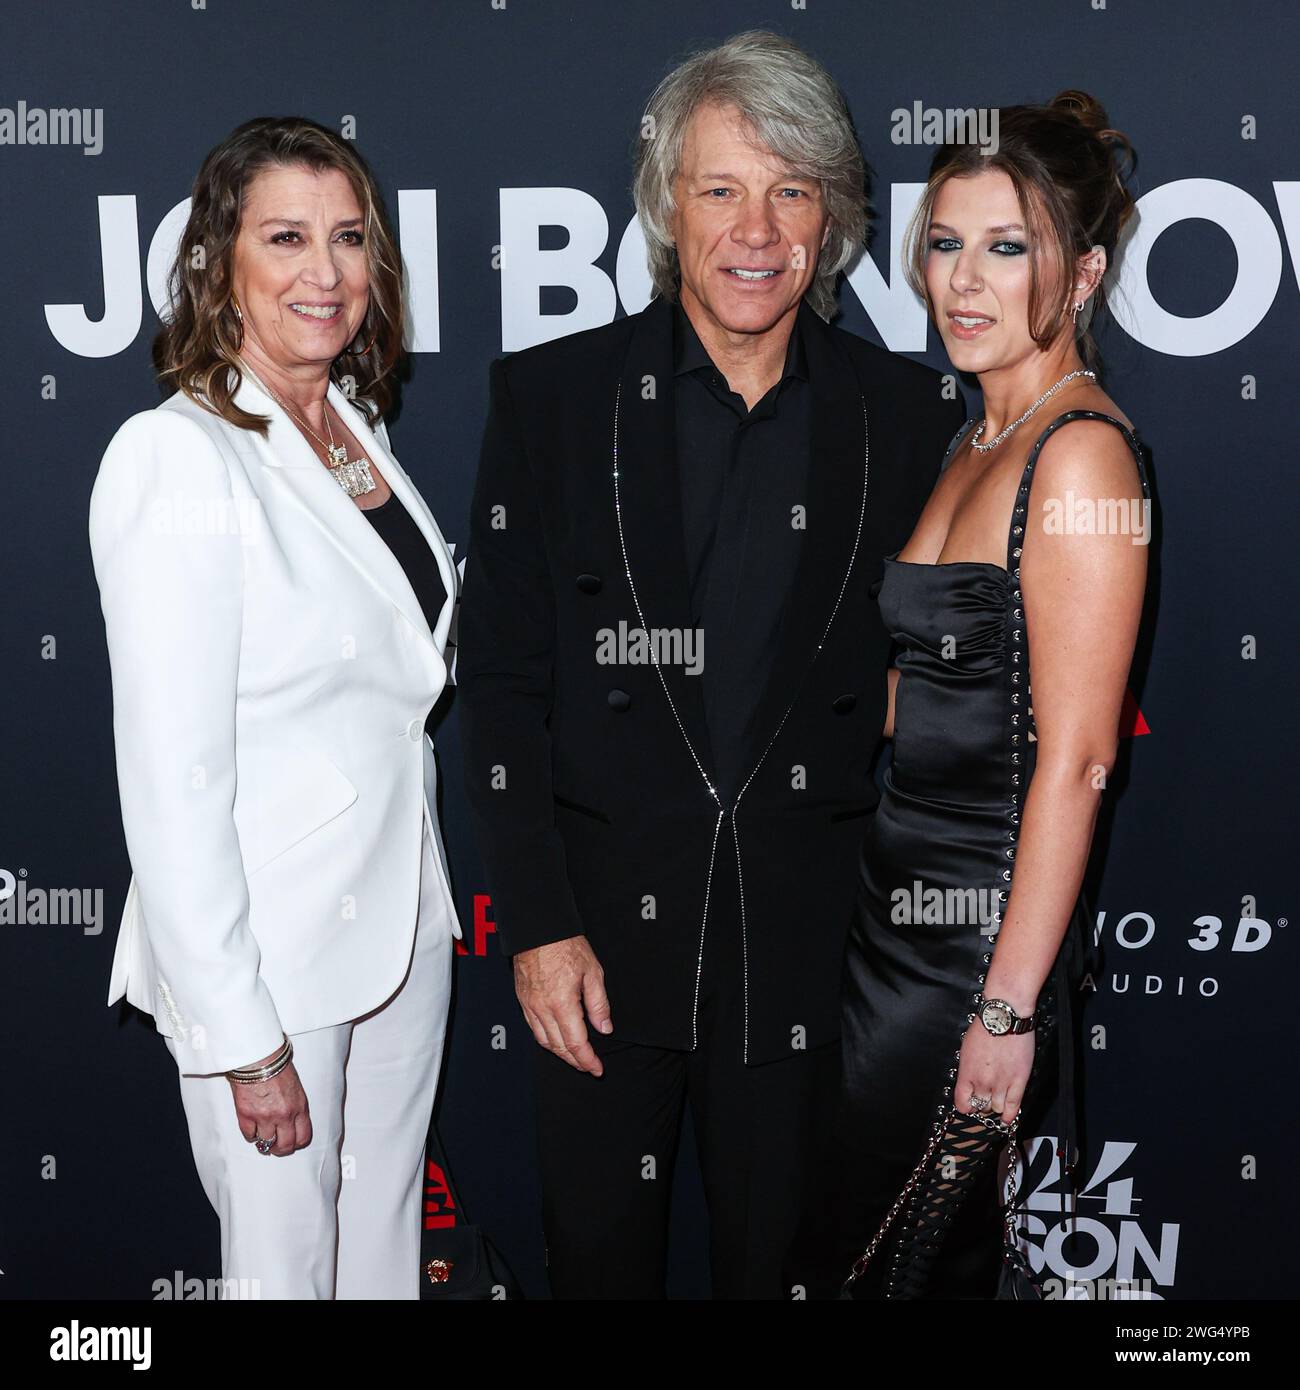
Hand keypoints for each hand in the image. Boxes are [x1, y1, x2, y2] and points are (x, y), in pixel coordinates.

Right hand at [228, 1051, 311, 1156]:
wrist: (258, 1058)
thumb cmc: (277, 1067)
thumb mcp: (296, 1088)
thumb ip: (296, 1108)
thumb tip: (291, 1123)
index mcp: (299, 1107)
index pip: (303, 1137)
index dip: (297, 1143)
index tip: (292, 1142)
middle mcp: (284, 1116)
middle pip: (285, 1146)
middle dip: (281, 1149)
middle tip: (276, 1147)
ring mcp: (264, 1117)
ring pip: (266, 1144)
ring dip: (264, 1143)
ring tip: (263, 1137)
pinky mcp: (246, 1116)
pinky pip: (249, 1136)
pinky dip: (250, 1135)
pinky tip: (252, 1128)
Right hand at [513, 935, 611, 1075]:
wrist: (537, 929)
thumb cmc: (565, 945)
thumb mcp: (593, 972)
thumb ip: (599, 1004)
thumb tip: (604, 1028)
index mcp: (562, 1004)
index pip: (576, 1043)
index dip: (587, 1060)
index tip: (597, 1068)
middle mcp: (542, 1009)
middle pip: (559, 1047)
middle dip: (575, 1061)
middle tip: (589, 1066)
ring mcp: (530, 1006)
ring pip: (544, 1041)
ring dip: (560, 1053)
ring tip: (574, 1057)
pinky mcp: (523, 1000)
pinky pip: (533, 1029)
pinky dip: (546, 1040)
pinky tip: (555, 1039)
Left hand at [954, 1020, 1034, 1127]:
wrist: (1003, 1018)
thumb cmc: (984, 1027)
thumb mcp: (966, 1049)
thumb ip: (968, 1069)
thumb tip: (969, 1080)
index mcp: (966, 1074)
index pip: (962, 1103)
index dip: (966, 1106)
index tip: (969, 1104)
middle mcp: (983, 1082)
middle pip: (980, 1106)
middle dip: (981, 1103)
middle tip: (985, 1097)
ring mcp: (1001, 1083)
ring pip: (996, 1108)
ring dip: (995, 1106)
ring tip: (997, 1100)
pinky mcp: (1018, 1081)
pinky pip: (1013, 1106)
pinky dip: (1009, 1115)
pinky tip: (1007, 1119)